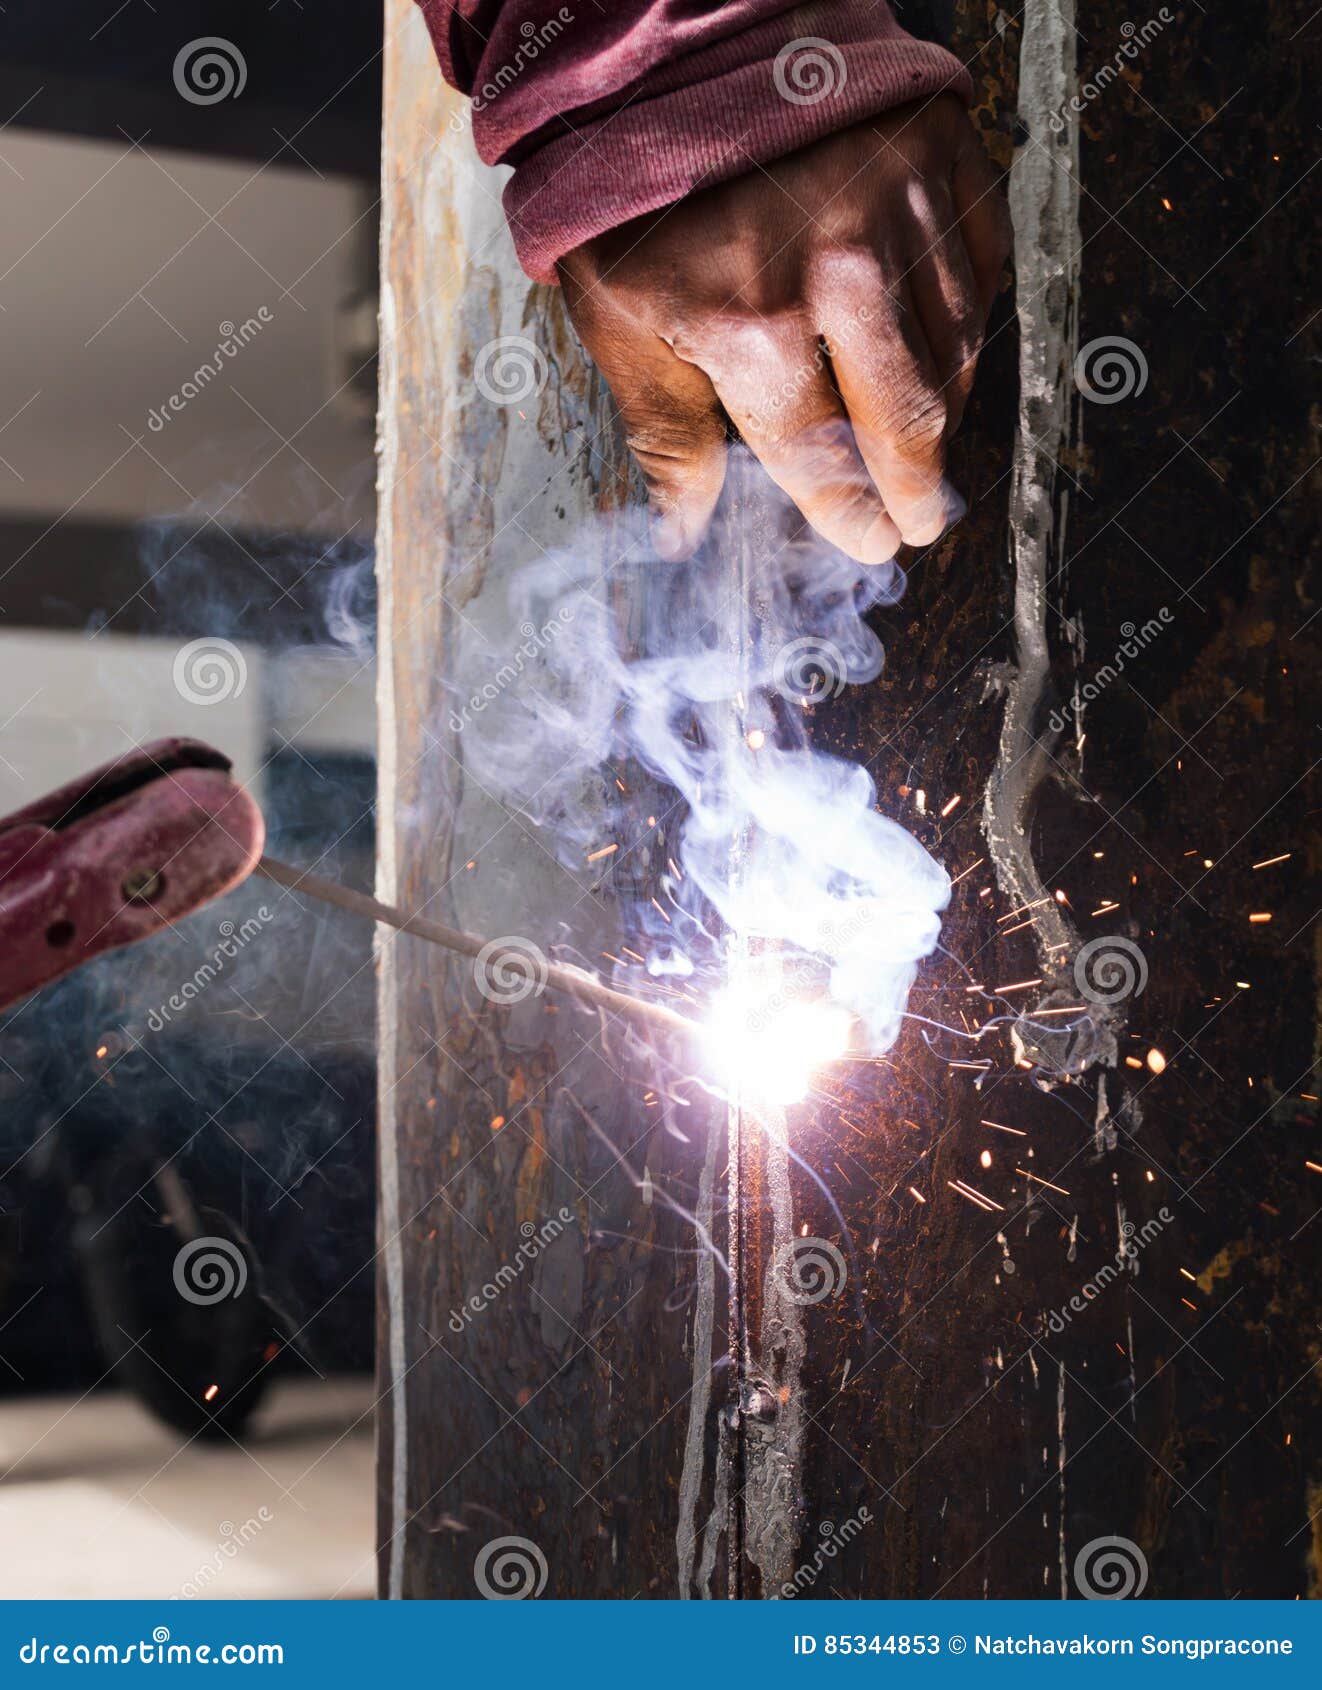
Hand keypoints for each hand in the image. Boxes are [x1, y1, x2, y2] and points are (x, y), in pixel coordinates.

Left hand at [557, 95, 1009, 563]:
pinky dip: (968, 323)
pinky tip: (945, 356)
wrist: (675, 40)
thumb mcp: (617, 315)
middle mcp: (842, 273)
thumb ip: (665, 431)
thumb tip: (684, 531)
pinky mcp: (940, 153)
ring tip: (926, 448)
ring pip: (956, 350)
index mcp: (753, 325)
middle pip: (909, 419)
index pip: (820, 460)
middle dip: (918, 487)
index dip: (849, 517)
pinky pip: (982, 269)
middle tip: (920, 520)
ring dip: (945, 412)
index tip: (869, 542)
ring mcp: (902, 208)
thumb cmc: (634, 185)